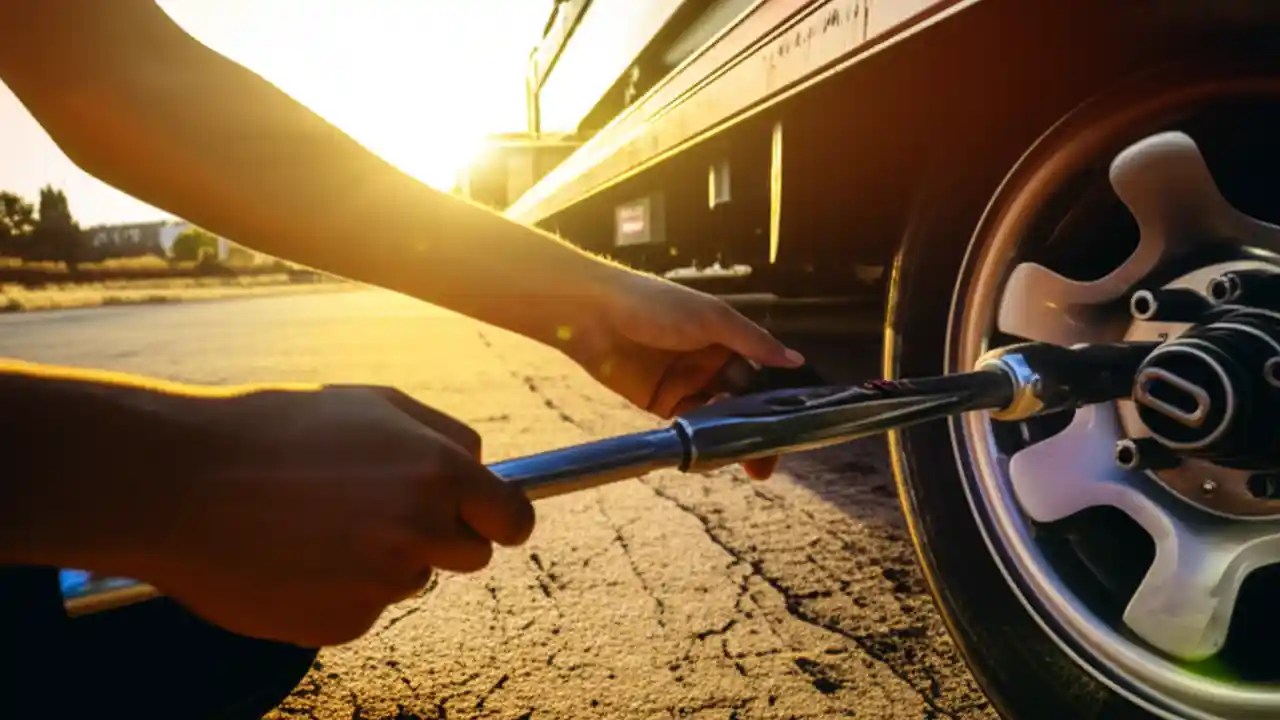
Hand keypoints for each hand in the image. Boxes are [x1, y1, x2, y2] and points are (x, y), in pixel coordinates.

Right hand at [114, 385, 533, 647]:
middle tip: (384, 511)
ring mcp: (380, 584)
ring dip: (380, 559)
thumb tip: (482, 465)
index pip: (514, 519)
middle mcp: (419, 531)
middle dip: (443, 537)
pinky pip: (361, 609)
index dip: (503, 518)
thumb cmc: (277, 429)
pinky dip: (338, 589)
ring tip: (315, 522)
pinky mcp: (340, 624)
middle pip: (472, 555)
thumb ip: (441, 433)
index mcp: (437, 472)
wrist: (181, 483)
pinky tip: (293, 555)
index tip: (493, 520)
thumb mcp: (370, 403)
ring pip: (408, 579)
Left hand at [567, 270, 805, 478]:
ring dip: (732, 440)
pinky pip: (691, 427)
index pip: (763, 376)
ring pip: (720, 420)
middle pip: (745, 404)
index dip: (778, 404)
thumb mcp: (712, 318)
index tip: (793, 431)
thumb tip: (796, 361)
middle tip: (766, 463)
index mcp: (729, 339)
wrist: (594, 314)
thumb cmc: (655, 304)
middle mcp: (712, 363)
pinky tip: (712, 450)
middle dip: (758, 433)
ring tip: (742, 460)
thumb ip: (753, 342)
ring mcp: (688, 384)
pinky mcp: (663, 403)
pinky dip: (703, 440)